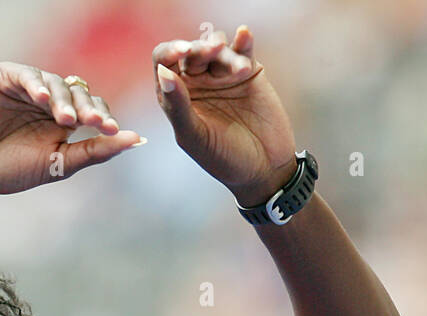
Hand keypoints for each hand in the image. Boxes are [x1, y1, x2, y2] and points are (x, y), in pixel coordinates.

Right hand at [0, 62, 144, 195]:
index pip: (92, 109)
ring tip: (66, 119)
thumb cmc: (6, 169)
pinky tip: (40, 99)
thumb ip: (93, 152)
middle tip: (93, 123)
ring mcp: (27, 87)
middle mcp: (47, 101)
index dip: (103, 117)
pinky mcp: (4, 77)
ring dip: (63, 99)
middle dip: (88, 107)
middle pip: (79, 92)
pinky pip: (26, 74)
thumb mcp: (56, 165)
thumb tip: (135, 140)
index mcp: (62, 121)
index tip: (112, 130)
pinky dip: (35, 84)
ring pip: (55, 82)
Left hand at [152, 25, 297, 205]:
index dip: (170, 51)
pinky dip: (243, 40)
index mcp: (176, 96)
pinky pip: (243, 49)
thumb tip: (162, 72)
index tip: (182, 51)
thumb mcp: (195, 136)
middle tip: (214, 50)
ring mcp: (221, 74)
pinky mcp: (248, 71)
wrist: (264, 168)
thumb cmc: (223, 158)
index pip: (163, 62)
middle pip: (191, 50)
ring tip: (239, 70)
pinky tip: (244, 35)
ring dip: (224, 50)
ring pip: (217, 47)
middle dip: (200, 47)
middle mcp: (196, 81)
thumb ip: (177, 106)